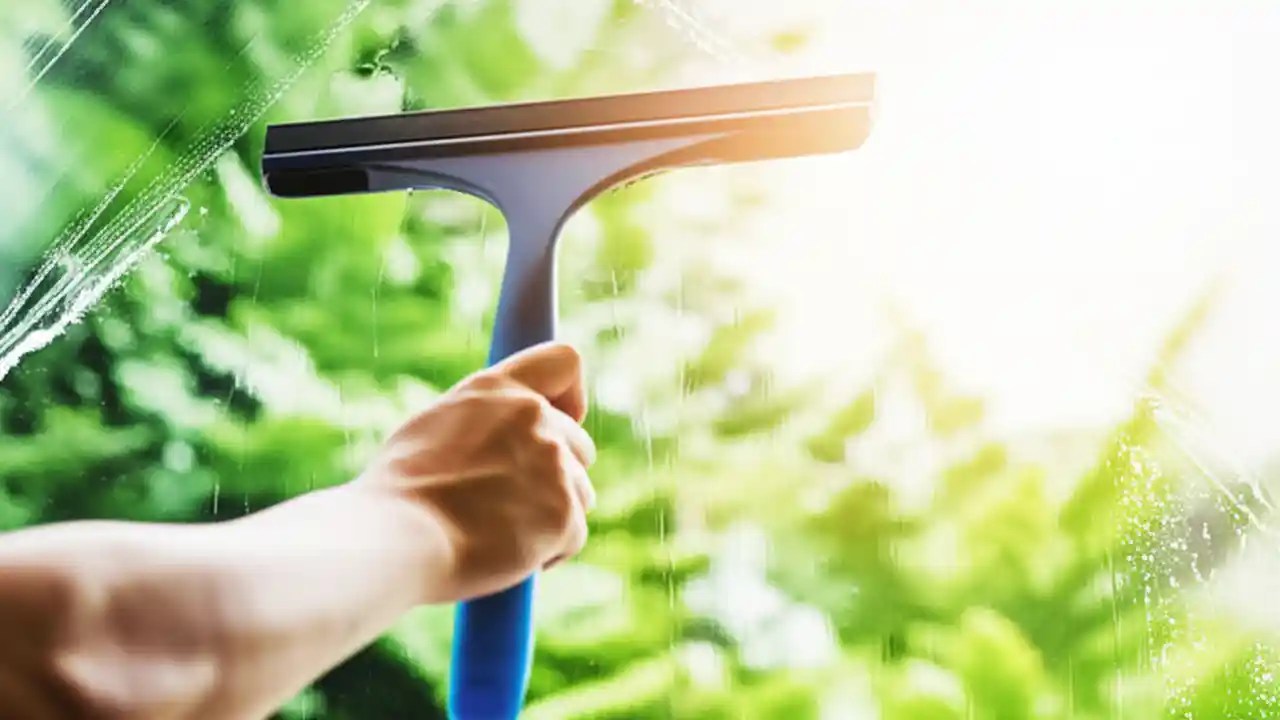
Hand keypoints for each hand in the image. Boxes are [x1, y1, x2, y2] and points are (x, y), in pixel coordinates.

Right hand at [358, 342, 596, 603]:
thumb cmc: (399, 493)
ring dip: (551, 516)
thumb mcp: (434, 427)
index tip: (562, 422)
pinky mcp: (565, 514)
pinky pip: (574, 536)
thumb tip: (506, 435)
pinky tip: (504, 555)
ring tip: (497, 533)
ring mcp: (555, 466)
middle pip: (581, 446)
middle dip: (557, 475)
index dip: (570, 396)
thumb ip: (484, 419)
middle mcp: (535, 418)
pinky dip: (548, 552)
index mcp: (498, 389)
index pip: (565, 361)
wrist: (392, 541)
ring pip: (581, 494)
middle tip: (509, 504)